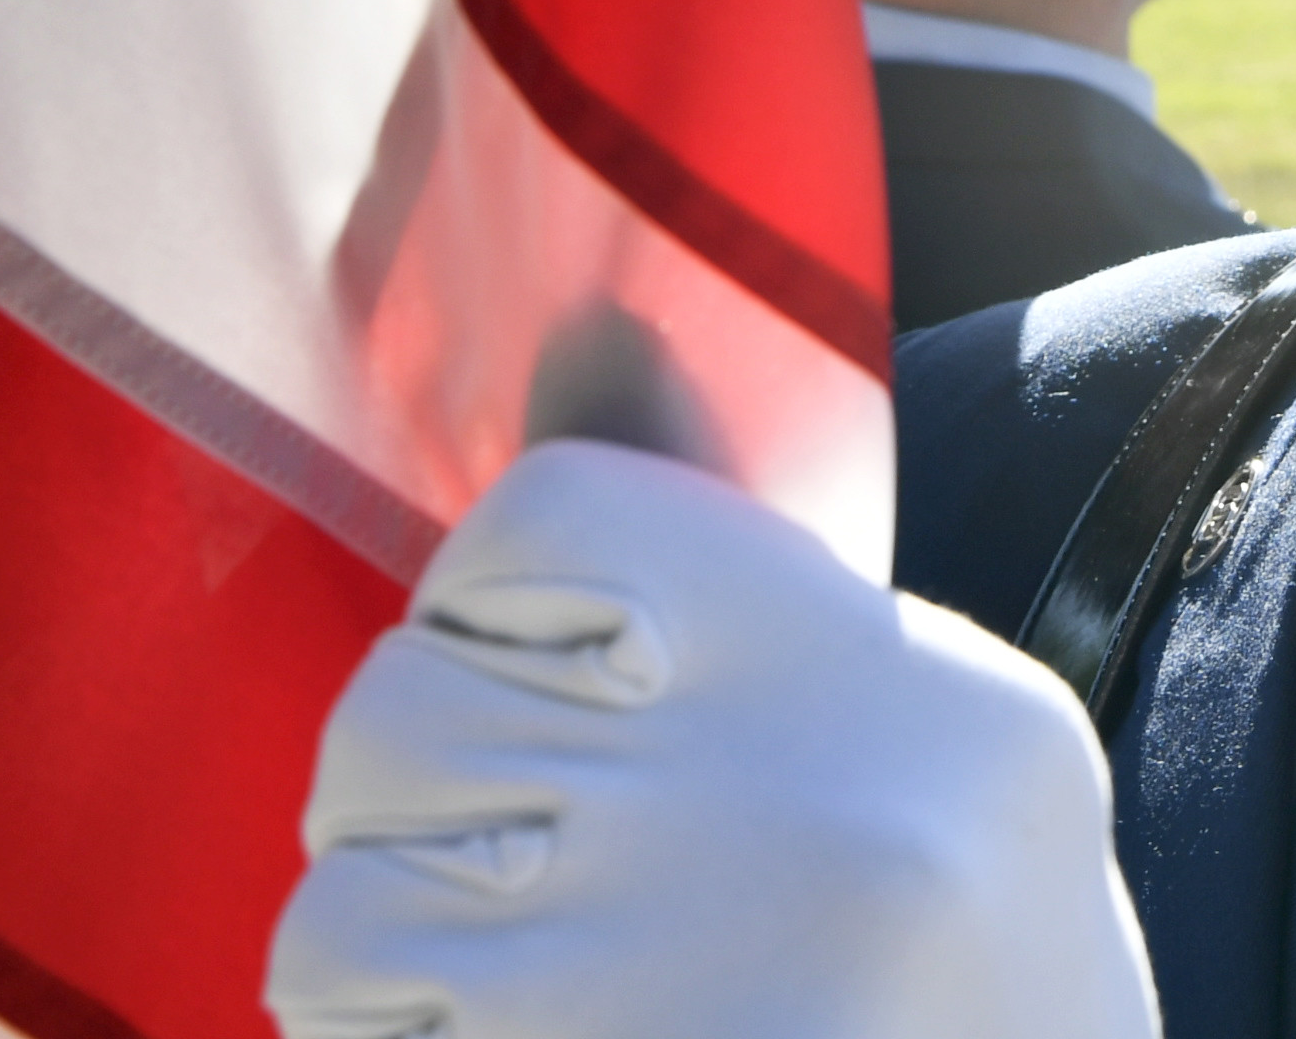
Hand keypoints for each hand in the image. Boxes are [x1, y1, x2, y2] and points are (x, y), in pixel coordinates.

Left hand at [270, 437, 1159, 1038]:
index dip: (479, 597)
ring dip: (389, 946)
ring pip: (341, 904)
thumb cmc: (954, 889)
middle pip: (398, 714)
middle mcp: (722, 786)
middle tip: (496, 852)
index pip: (534, 522)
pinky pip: (349, 1031)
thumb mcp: (895, 683)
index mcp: (818, 645)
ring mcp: (623, 958)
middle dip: (405, 793)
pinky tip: (496, 1035)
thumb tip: (574, 328)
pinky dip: (388, 1037)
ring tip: (507, 972)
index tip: (523, 670)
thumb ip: (720, 547)